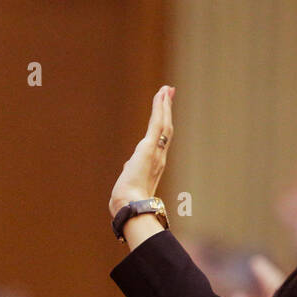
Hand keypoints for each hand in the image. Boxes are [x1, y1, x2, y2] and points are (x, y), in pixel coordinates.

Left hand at [109, 85, 174, 216]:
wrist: (130, 207)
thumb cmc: (128, 202)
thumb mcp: (130, 184)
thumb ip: (131, 173)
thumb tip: (127, 169)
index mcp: (155, 165)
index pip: (161, 140)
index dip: (164, 124)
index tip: (164, 112)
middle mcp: (160, 157)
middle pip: (166, 128)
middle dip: (167, 110)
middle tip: (169, 93)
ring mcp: (156, 152)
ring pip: (163, 123)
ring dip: (164, 105)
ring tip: (166, 90)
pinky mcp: (149, 148)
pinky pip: (156, 124)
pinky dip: (159, 108)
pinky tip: (161, 95)